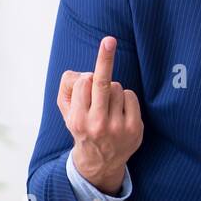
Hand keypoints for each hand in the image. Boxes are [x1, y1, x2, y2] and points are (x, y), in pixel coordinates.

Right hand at [57, 36, 142, 194]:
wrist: (100, 161)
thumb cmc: (83, 126)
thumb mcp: (66, 112)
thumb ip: (68, 89)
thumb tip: (86, 73)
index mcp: (77, 119)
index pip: (84, 83)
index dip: (86, 79)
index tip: (89, 73)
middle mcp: (97, 124)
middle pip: (102, 83)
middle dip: (105, 58)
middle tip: (109, 40)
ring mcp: (118, 128)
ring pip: (117, 87)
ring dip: (113, 90)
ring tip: (108, 107)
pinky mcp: (134, 128)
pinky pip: (130, 95)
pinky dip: (125, 97)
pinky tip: (120, 110)